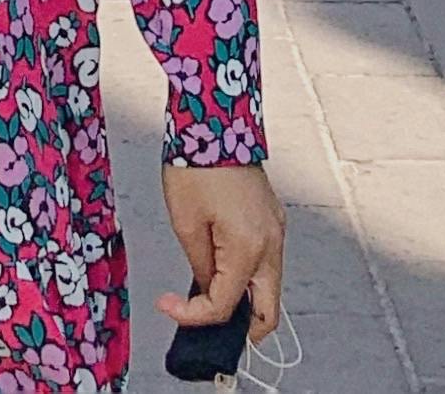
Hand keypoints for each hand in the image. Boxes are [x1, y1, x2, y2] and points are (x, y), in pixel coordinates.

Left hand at [160, 157, 287, 349]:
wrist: (216, 117)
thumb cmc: (196, 164)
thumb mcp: (186, 222)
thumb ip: (199, 267)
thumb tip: (206, 290)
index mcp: (249, 249)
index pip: (226, 307)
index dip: (193, 316)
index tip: (167, 305)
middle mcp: (271, 244)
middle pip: (267, 312)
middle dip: (238, 327)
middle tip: (202, 319)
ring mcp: (276, 230)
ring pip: (268, 288)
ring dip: (241, 298)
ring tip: (204, 288)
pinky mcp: (273, 218)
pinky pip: (265, 262)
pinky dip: (246, 275)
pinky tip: (218, 264)